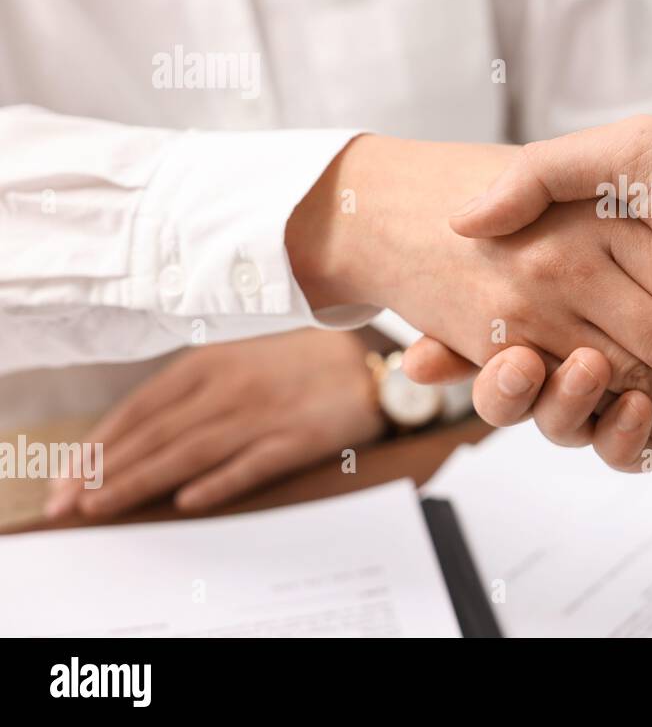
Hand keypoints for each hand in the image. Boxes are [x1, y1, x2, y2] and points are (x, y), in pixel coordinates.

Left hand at [44, 329, 383, 518]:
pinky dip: (217, 484)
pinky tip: (187, 503)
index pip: (140, 408)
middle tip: (68, 506)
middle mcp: (231, 387)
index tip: (67, 478)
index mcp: (211, 362)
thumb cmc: (300, 363)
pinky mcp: (297, 439)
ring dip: (141, 482)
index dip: (99, 445)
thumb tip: (141, 429)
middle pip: (156, 434)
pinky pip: (250, 465)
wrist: (370, 366)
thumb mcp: (239, 357)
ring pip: (189, 453)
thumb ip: (195, 386)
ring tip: (103, 508)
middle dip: (105, 471)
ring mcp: (263, 414)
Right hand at [286, 136, 651, 458]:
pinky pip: (637, 449)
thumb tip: (463, 217)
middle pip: (534, 369)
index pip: (510, 306)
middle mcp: (622, 315)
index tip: (421, 347)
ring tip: (582, 381)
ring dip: (566, 413)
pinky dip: (629, 441)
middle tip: (498, 368)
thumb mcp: (645, 153)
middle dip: (501, 382)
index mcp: (599, 258)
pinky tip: (638, 415)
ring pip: (578, 416)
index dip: (463, 330)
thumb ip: (550, 174)